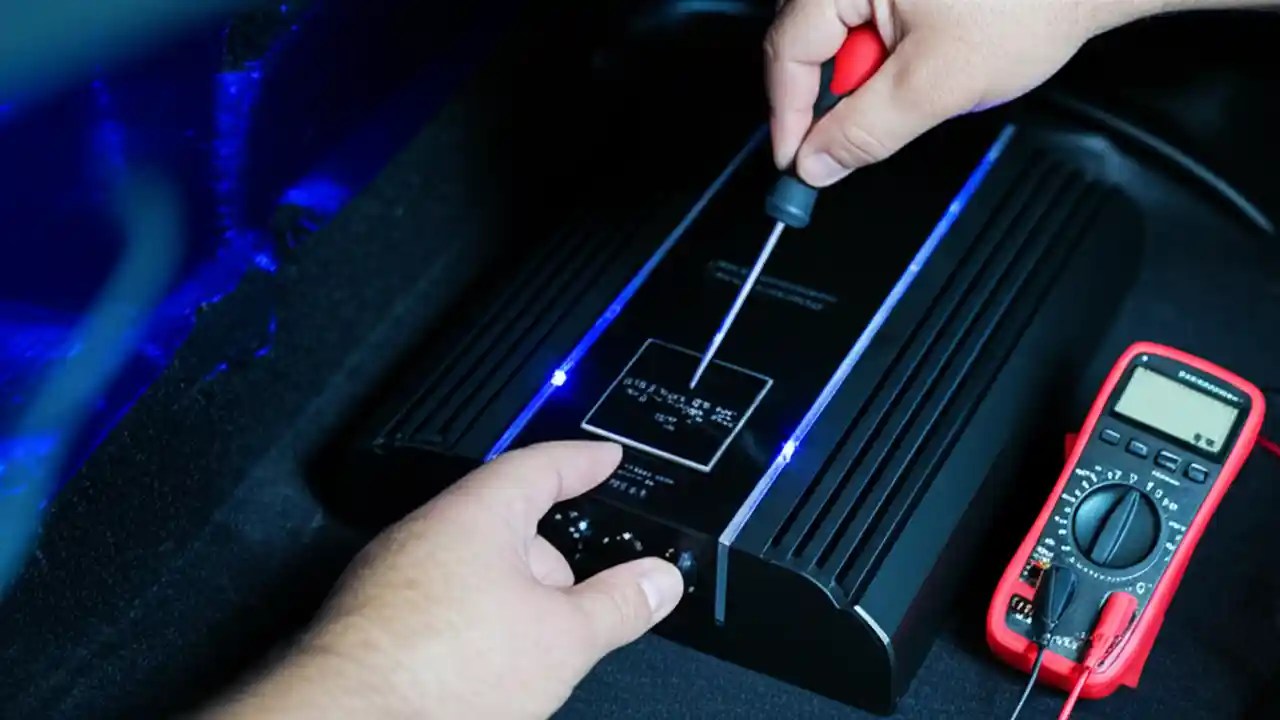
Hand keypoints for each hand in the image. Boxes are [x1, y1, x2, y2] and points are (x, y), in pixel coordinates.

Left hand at [205, 441, 684, 718]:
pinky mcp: (371, 624)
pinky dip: (471, 628)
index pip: (538, 465)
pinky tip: (485, 669)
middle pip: (505, 524)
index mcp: (476, 515)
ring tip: (533, 647)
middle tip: (583, 590)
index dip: (580, 461)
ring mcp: (391, 578)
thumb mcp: (562, 638)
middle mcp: (425, 534)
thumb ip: (617, 604)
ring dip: (508, 602)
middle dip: (548, 558)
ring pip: (470, 573)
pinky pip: (438, 608)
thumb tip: (658, 580)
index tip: (603, 457)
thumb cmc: (436, 668)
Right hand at [766, 0, 1156, 186]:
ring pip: (844, 37)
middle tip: (855, 139)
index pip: (789, 51)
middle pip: (810, 42)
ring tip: (923, 83)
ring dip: (871, 76)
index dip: (789, 115)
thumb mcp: (936, 84)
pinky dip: (890, 55)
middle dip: (837, 95)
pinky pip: (871, 21)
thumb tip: (816, 163)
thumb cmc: (1031, 5)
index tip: (796, 163)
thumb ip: (865, 130)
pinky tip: (929, 63)